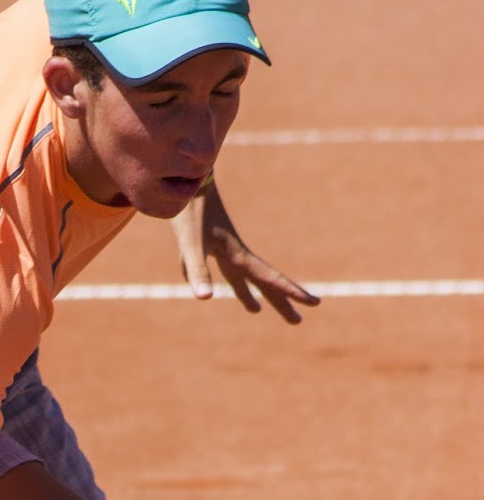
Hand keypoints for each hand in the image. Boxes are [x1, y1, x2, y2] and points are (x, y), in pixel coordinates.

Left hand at [172, 179, 319, 323]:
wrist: (184, 178)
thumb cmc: (189, 210)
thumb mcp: (190, 243)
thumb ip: (196, 270)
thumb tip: (205, 299)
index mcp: (236, 255)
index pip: (270, 278)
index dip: (291, 293)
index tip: (315, 303)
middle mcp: (233, 252)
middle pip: (262, 282)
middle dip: (280, 302)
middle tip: (298, 321)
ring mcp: (220, 247)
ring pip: (240, 277)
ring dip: (248, 294)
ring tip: (255, 310)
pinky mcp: (205, 241)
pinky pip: (215, 267)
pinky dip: (213, 278)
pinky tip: (204, 287)